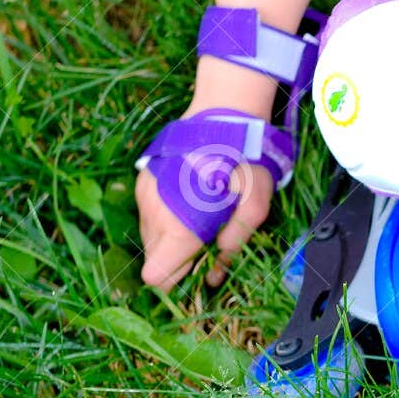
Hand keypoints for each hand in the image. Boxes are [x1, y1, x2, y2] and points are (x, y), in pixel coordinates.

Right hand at [137, 59, 281, 290]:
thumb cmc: (244, 162)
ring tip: (200, 218)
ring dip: (171, 240)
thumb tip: (215, 271)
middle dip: (178, 260)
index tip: (196, 269)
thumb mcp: (256, 205)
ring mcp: (144, 198)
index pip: (155, 276)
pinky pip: (148, 216)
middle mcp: (154, 215)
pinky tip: (188, 202)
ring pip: (149, 239)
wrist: (220, 116)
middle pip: (154, 259)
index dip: (175, 280)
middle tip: (207, 242)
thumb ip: (237, 241)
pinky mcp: (142, 184)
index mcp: (178, 226)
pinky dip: (164, 220)